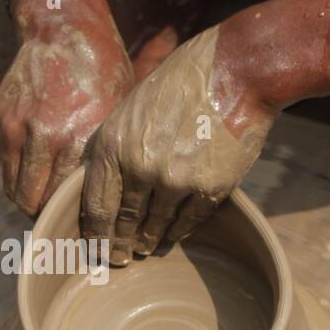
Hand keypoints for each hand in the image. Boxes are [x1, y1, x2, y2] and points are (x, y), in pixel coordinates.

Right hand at [0, 0, 133, 215]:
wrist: (64, 29)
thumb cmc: (102, 73)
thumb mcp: (118, 115)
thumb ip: (107, 160)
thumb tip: (111, 209)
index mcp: (76, 137)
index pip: (60, 201)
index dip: (66, 219)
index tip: (75, 229)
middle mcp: (40, 136)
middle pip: (29, 202)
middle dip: (41, 213)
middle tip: (57, 215)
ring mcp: (12, 127)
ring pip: (11, 187)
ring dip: (26, 195)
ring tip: (45, 193)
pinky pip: (4, 162)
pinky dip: (17, 168)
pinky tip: (35, 158)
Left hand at [80, 26, 276, 264]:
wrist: (234, 71)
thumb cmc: (180, 84)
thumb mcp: (131, 108)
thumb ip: (114, 145)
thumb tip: (101, 182)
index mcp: (113, 144)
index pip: (96, 205)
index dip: (96, 234)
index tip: (99, 247)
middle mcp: (139, 166)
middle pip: (124, 220)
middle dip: (121, 244)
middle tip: (120, 258)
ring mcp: (175, 179)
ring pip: (156, 224)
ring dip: (150, 241)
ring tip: (147, 249)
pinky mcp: (209, 186)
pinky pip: (188, 220)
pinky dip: (179, 231)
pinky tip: (173, 235)